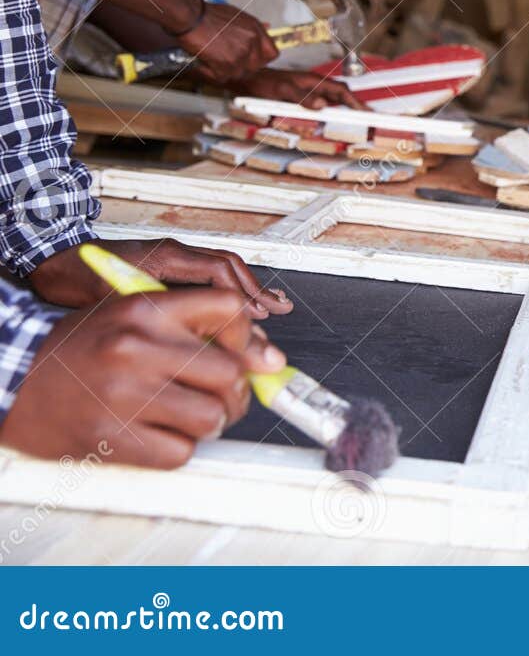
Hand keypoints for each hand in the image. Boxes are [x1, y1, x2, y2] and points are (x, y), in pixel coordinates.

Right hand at [0, 289, 286, 467]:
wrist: (12, 376)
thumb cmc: (79, 348)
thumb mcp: (131, 315)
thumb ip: (194, 327)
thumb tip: (269, 360)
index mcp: (144, 309)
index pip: (230, 310)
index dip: (247, 338)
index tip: (247, 355)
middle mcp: (135, 347)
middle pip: (231, 373)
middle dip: (235, 391)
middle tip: (220, 396)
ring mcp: (123, 394)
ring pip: (212, 417)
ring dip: (210, 423)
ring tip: (187, 416)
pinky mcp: (110, 437)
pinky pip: (180, 452)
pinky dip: (178, 449)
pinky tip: (159, 435)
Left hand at [28, 239, 292, 317]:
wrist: (57, 260)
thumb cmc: (78, 282)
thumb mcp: (116, 302)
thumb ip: (156, 314)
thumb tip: (197, 343)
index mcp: (165, 257)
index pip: (217, 271)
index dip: (241, 296)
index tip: (257, 317)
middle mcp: (176, 252)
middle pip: (229, 267)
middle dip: (255, 291)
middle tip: (279, 312)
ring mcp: (175, 256)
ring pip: (224, 270)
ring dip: (248, 290)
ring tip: (274, 307)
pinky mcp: (172, 264)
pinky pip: (211, 273)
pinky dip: (230, 290)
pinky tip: (243, 303)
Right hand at [174, 1, 276, 83]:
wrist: (190, 17)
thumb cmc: (208, 15)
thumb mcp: (238, 15)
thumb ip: (253, 26)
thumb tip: (267, 27)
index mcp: (256, 31)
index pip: (272, 54)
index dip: (261, 58)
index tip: (252, 58)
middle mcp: (252, 43)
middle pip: (256, 67)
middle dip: (243, 66)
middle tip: (228, 61)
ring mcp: (240, 55)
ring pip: (239, 74)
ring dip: (227, 70)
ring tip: (214, 60)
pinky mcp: (225, 65)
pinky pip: (222, 77)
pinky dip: (212, 73)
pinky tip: (206, 63)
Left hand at [228, 68, 366, 109]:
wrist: (249, 79)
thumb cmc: (264, 84)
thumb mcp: (283, 92)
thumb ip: (303, 98)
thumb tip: (323, 106)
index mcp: (314, 82)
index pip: (342, 92)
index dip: (356, 102)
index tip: (368, 113)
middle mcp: (315, 84)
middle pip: (343, 94)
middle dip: (357, 105)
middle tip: (370, 117)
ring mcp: (310, 89)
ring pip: (335, 97)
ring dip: (347, 106)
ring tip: (359, 117)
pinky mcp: (304, 95)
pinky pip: (325, 101)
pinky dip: (335, 108)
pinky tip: (336, 115)